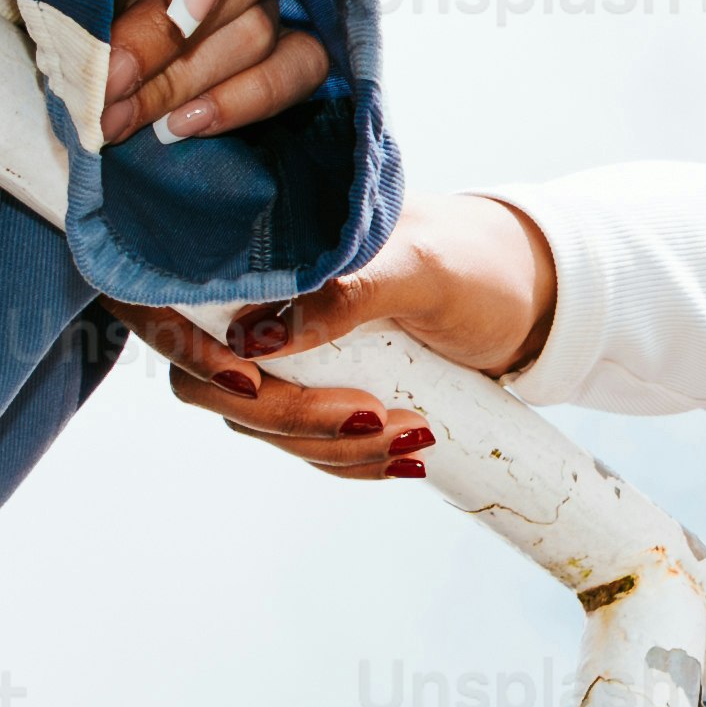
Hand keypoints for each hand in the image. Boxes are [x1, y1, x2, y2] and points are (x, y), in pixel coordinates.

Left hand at [102, 0, 332, 148]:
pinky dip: (244, 102)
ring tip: (115, 117)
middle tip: (106, 84)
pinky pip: (298, 70)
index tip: (177, 0)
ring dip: (181, 84)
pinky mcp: (279, 43)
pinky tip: (180, 125)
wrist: (52, 3)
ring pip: (257, 35)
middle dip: (167, 40)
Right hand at [125, 191, 554, 486]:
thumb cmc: (476, 258)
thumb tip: (256, 337)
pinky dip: (348, 461)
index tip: (245, 379)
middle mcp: (261, 296)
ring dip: (331, 447)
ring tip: (414, 438)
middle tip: (372, 418)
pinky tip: (402, 462)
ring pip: (260, 423)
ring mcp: (284, 348)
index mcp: (269, 244)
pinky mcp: (316, 389)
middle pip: (212, 380)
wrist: (530, 293)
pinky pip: (305, 442)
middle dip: (288, 415)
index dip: (183, 345)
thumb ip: (345, 291)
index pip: (175, 297)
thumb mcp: (420, 266)